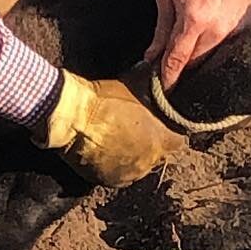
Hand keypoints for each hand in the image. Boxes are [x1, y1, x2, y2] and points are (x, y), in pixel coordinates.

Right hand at [38, 71, 182, 187]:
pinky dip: (116, 166)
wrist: (72, 118)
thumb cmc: (103, 100)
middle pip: (158, 156)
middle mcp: (148, 161)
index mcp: (160, 140)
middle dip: (150, 144)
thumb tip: (155, 68)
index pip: (178, 142)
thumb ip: (148, 81)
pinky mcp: (108, 181)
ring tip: (119, 141)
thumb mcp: (132, 84)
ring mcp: (128, 173)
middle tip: (136, 131)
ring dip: (133, 156)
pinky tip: (106, 151)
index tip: (163, 126)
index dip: (170, 133)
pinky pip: (120, 175)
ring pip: (139, 167)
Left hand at [147, 0, 250, 89]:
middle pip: (198, 63)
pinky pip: (233, 47)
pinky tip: (212, 44)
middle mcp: (218, 28)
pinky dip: (221, 49)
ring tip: (194, 60)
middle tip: (176, 71)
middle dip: (185, 70)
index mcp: (194, 18)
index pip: (178, 58)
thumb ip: (162, 29)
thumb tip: (151, 57)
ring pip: (216, 59)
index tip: (164, 88)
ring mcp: (237, 28)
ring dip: (203, 61)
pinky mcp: (250, 25)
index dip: (169, 77)